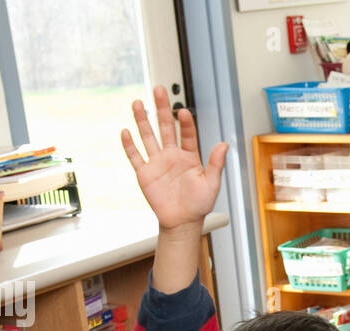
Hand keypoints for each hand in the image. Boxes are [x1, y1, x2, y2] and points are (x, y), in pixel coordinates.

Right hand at [121, 85, 227, 232]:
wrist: (182, 222)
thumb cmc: (199, 204)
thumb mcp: (212, 184)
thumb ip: (216, 164)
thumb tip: (224, 144)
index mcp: (189, 156)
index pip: (187, 134)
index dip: (186, 123)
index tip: (183, 112)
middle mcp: (172, 155)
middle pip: (165, 127)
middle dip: (162, 108)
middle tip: (159, 90)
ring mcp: (157, 163)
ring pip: (148, 137)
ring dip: (142, 121)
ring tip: (137, 103)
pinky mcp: (145, 174)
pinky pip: (135, 157)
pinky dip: (130, 145)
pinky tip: (126, 132)